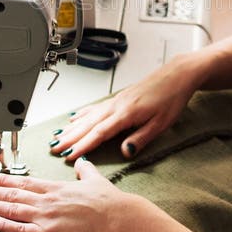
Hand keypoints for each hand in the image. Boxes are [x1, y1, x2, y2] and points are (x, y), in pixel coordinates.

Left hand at [0, 158, 124, 231]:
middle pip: (12, 193)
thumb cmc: (109, 201)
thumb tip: (82, 162)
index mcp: (56, 188)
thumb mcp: (95, 180)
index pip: (24, 181)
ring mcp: (45, 216)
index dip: (5, 180)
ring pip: (11, 208)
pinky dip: (3, 225)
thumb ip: (85, 171)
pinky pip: (19, 230)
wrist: (117, 218)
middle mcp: (46, 200)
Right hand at [49, 53, 201, 161]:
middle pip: (89, 124)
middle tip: (54, 149)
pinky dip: (83, 113)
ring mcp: (117, 100)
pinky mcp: (119, 98)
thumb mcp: (162, 123)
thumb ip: (141, 138)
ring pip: (89, 116)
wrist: (177, 75)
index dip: (83, 145)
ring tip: (57, 137)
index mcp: (127, 113)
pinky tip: (75, 118)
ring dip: (72, 127)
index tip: (69, 155)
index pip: (100, 133)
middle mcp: (118, 106)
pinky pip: (96, 107)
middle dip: (70, 137)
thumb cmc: (172, 98)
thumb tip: (125, 152)